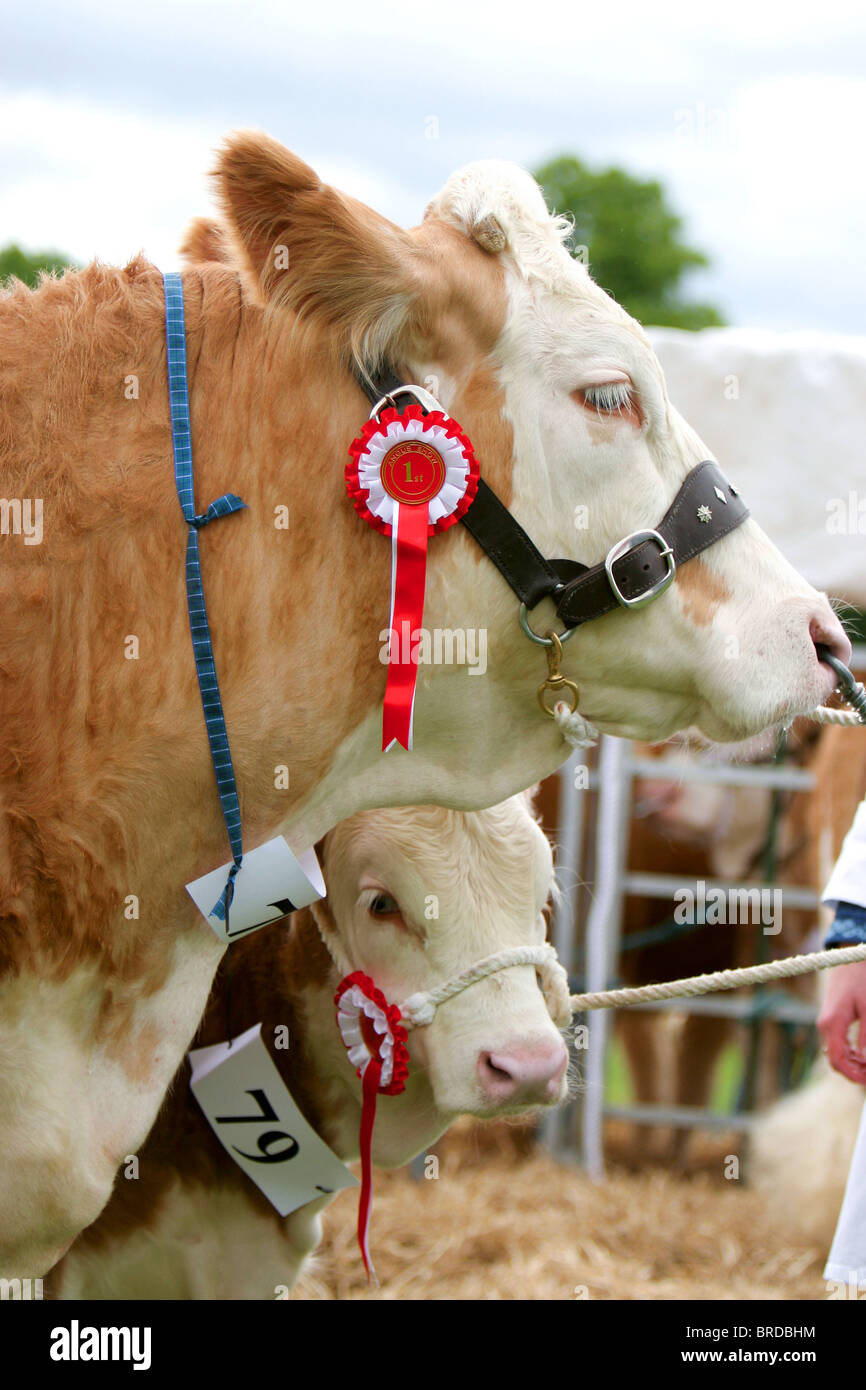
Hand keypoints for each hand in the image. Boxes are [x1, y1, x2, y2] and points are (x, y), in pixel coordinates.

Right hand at [817, 961, 865, 1083]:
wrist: (849, 958)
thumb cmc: (861, 980)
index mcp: (831, 1024)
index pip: (838, 1060)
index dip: (854, 1075)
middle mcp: (824, 1025)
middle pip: (836, 1060)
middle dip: (855, 1071)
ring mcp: (826, 1023)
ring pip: (837, 1053)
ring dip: (854, 1063)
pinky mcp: (831, 1020)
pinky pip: (838, 1043)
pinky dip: (851, 1052)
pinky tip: (864, 1052)